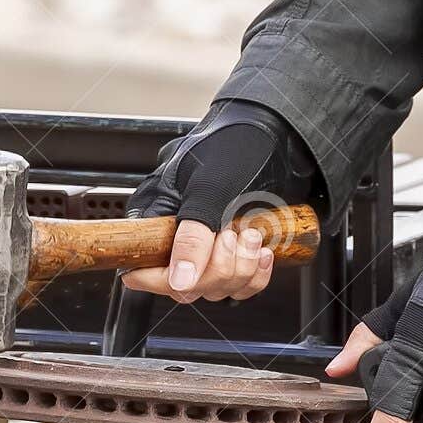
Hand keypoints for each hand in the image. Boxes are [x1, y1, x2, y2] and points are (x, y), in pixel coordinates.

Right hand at [120, 99, 317, 302]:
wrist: (276, 133)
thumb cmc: (236, 145)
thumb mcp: (210, 188)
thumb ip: (192, 237)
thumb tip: (178, 281)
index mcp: (155, 216)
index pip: (146, 271)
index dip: (169, 279)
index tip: (189, 274)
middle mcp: (176, 236)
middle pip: (186, 286)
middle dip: (217, 269)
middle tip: (232, 234)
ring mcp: (207, 248)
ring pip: (216, 288)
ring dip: (241, 268)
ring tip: (250, 233)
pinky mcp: (234, 253)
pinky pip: (240, 286)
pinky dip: (256, 274)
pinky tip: (262, 250)